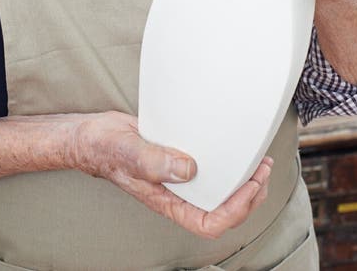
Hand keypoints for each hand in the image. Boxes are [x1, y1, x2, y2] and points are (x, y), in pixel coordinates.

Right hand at [67, 110, 272, 237]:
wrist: (93, 135)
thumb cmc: (105, 150)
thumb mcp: (129, 154)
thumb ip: (156, 163)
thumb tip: (189, 169)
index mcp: (168, 202)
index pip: (209, 223)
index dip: (235, 211)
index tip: (249, 185)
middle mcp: (178, 192)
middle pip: (223, 209)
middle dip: (250, 194)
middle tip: (263, 168)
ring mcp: (181, 176)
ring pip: (221, 190)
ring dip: (244, 180)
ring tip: (258, 161)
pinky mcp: (181, 157)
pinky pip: (211, 167)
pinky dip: (228, 161)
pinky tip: (235, 146)